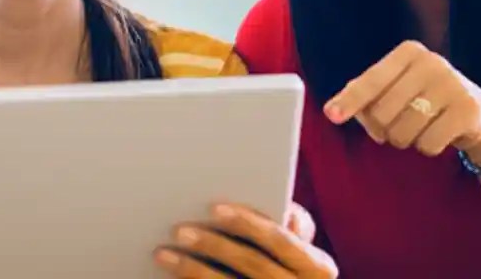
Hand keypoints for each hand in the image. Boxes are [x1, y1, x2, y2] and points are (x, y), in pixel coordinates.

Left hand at [154, 203, 336, 277]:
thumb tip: (280, 208)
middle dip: (214, 244)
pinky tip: (171, 273)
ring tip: (163, 253)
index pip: (280, 239)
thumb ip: (288, 221)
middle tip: (179, 229)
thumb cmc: (283, 258)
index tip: (214, 208)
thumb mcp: (295, 243)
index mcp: (317, 266)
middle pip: (252, 264)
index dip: (248, 223)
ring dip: (193, 269)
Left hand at [324, 40, 480, 162]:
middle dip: (384, 128)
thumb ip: (363, 96)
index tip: (332, 116)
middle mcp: (431, 63)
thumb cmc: (423, 99)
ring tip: (420, 127)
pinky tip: (439, 133)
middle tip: (399, 124)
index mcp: (408, 52)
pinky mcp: (468, 111)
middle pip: (383, 112)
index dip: (350, 101)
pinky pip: (427, 144)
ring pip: (403, 132)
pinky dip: (426, 147)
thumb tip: (333, 111)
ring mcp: (453, 85)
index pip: (371, 81)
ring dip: (404, 140)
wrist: (479, 112)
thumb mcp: (395, 89)